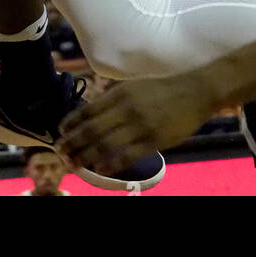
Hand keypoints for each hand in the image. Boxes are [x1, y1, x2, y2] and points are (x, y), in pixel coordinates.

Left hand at [56, 75, 212, 175]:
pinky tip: (100, 169)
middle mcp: (126, 108)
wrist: (195, 91)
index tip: (60, 132)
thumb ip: (114, 99)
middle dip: (73, 142)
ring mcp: (140, 125)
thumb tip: (91, 113)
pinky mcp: (154, 141)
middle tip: (60, 152)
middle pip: (92, 129)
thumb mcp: (134, 86)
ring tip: (74, 163)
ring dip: (86, 155)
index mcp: (120, 93)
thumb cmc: (162, 88)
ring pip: (106, 144)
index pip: (89, 109)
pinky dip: (111, 164)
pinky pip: (127, 155)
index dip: (72, 122)